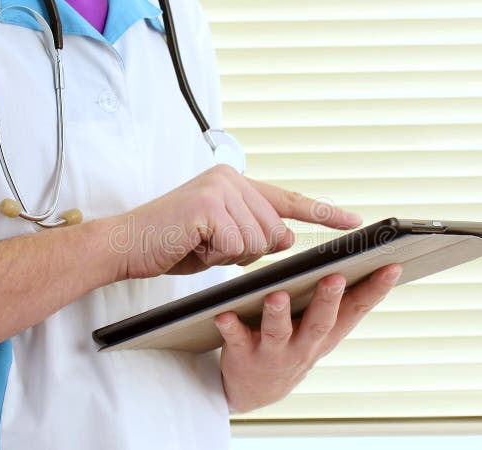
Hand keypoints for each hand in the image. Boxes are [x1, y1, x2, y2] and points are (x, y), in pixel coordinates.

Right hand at [109, 164, 362, 278]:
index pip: (288, 200)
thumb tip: (287, 238)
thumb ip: (254, 233)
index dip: (323, 212)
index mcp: (237, 183)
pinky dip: (216, 256)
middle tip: (211, 246)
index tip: (355, 221)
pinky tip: (193, 244)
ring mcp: (220, 188)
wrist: (126, 244)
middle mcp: (232, 178)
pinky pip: (236, 246)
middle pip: (275, 232)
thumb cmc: (173, 243)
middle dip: (248, 252)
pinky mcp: (208, 204)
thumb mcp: (222, 240)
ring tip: (199, 244)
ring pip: (259, 242)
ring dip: (230, 255)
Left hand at [214, 264, 402, 412]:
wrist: (257, 389)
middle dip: (328, 300)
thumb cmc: (296, 343)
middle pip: (320, 322)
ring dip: (278, 313)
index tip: (392, 266)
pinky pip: (236, 340)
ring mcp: (274, 353)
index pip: (357, 309)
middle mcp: (305, 345)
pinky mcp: (243, 356)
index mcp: (327, 332)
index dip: (377, 289)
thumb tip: (374, 261)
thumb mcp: (324, 329)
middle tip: (334, 277)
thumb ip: (343, 302)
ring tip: (276, 295)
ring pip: (278, 332)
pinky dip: (231, 328)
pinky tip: (224, 314)